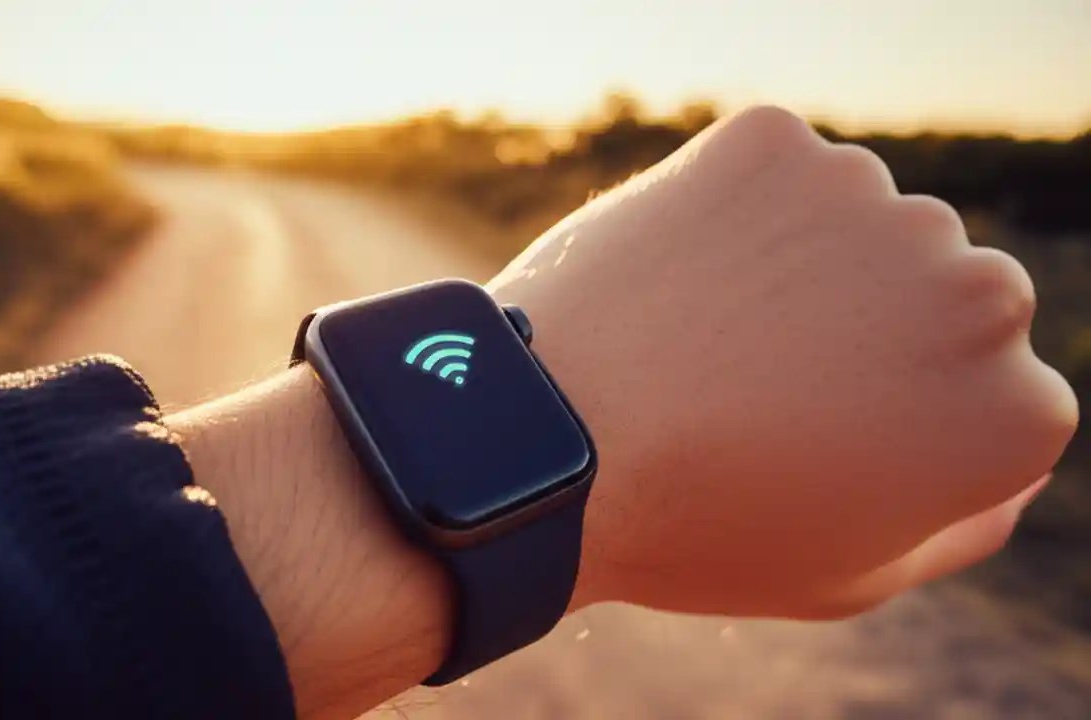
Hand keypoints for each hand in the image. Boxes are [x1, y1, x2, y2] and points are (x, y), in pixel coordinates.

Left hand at [489, 106, 1077, 618]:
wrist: (547, 449)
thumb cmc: (695, 528)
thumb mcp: (849, 573)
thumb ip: (961, 516)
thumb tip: (1011, 452)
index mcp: (1014, 410)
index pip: (991, 389)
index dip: (896, 417)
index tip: (821, 437)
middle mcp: (978, 292)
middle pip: (939, 293)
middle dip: (869, 326)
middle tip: (759, 381)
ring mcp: (874, 203)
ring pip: (856, 223)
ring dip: (802, 262)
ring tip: (704, 334)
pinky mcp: (775, 143)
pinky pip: (772, 172)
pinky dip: (731, 210)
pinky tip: (676, 276)